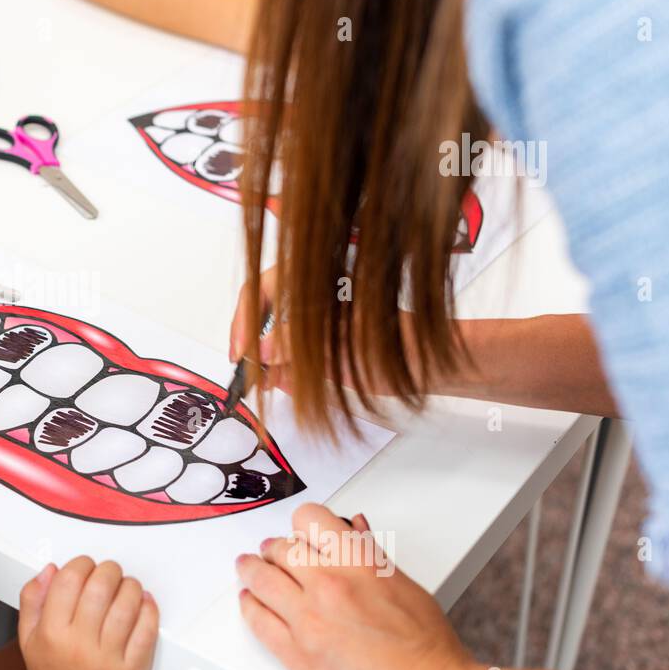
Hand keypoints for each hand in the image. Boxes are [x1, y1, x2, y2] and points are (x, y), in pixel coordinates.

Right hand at [16, 557, 158, 669]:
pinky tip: (142, 604)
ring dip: (130, 585)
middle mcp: (79, 645)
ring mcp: (108, 660)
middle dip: (108, 570)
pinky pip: (147, 630)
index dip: (81, 563)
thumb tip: (50, 570)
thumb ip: (32, 599)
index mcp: (51, 633)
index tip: (85, 566)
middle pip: (101, 587)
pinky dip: (149, 609)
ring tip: (125, 588)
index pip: (69, 580)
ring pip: (127, 604)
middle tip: (108, 574)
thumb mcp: (28, 637)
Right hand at [229, 266, 433, 398]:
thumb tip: (261, 349)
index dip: (246, 317)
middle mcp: (309, 302)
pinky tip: (269, 384)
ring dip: (257, 360)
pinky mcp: (314, 353)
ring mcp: (310, 328)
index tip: (242, 349)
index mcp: (315, 285)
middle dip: (246, 339)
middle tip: (241, 368)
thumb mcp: (344, 341)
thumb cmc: (398, 342)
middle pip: (260, 311)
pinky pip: (283, 360)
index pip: (263, 288)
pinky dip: (272, 373)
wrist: (427, 364)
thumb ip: (298, 344)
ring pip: (268, 338)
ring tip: (253, 382)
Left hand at [236, 503, 476, 669]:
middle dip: (274, 548)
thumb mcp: (404, 584)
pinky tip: (250, 600)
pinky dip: (250, 606)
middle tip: (271, 552)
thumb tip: (354, 529)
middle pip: (280, 549)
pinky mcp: (297, 654)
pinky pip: (259, 621)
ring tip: (248, 568)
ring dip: (252, 570)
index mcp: (359, 562)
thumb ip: (371, 554)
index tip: (297, 530)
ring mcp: (309, 619)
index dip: (301, 523)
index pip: (309, 518)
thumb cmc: (426, 646)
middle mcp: (329, 585)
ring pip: (262, 580)